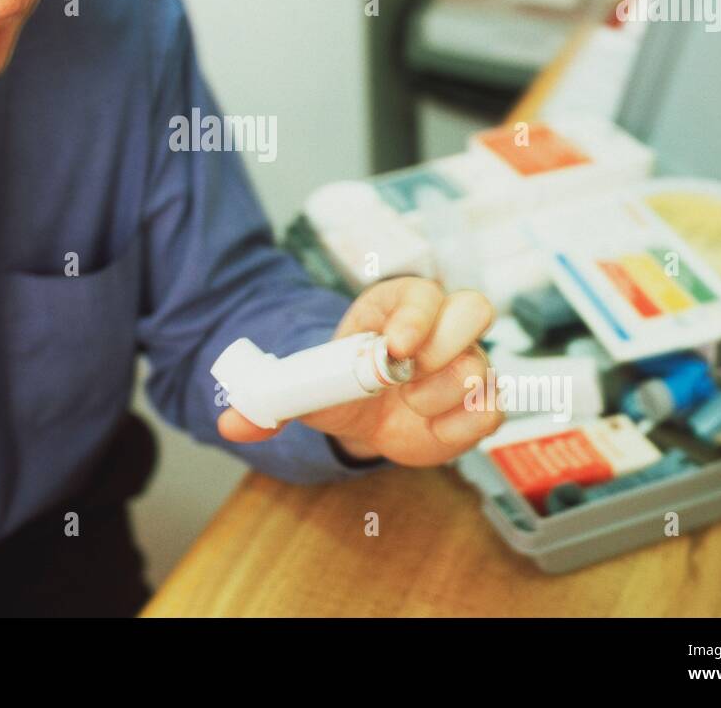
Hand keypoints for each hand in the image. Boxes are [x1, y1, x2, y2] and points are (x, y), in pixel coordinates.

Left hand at [217, 278, 502, 466]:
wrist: (361, 416)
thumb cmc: (339, 385)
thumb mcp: (302, 387)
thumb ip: (269, 400)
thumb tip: (229, 423)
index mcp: (395, 305)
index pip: (420, 292)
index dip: (414, 316)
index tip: (394, 347)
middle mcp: (440, 327)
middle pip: (474, 307)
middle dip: (445, 342)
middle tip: (408, 373)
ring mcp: (466, 362)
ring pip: (480, 365)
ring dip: (442, 394)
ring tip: (408, 406)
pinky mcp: (478, 403)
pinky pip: (491, 410)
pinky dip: (461, 425)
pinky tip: (429, 427)